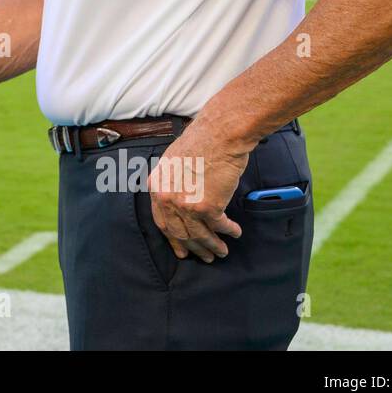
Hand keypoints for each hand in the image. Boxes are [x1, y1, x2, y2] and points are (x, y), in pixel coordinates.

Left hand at [146, 115, 249, 263]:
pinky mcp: (207, 207)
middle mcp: (166, 199)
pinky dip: (228, 231)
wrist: (218, 135)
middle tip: (205, 257)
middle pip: (179, 232)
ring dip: (212, 246)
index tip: (181, 249)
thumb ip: (173, 183)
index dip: (173, 238)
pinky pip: (219, 227)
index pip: (162, 220)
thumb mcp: (173, 162)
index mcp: (157, 187)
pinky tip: (235, 233)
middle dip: (193, 248)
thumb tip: (180, 199)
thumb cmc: (201, 143)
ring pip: (199, 235)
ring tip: (221, 252)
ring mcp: (185, 205)